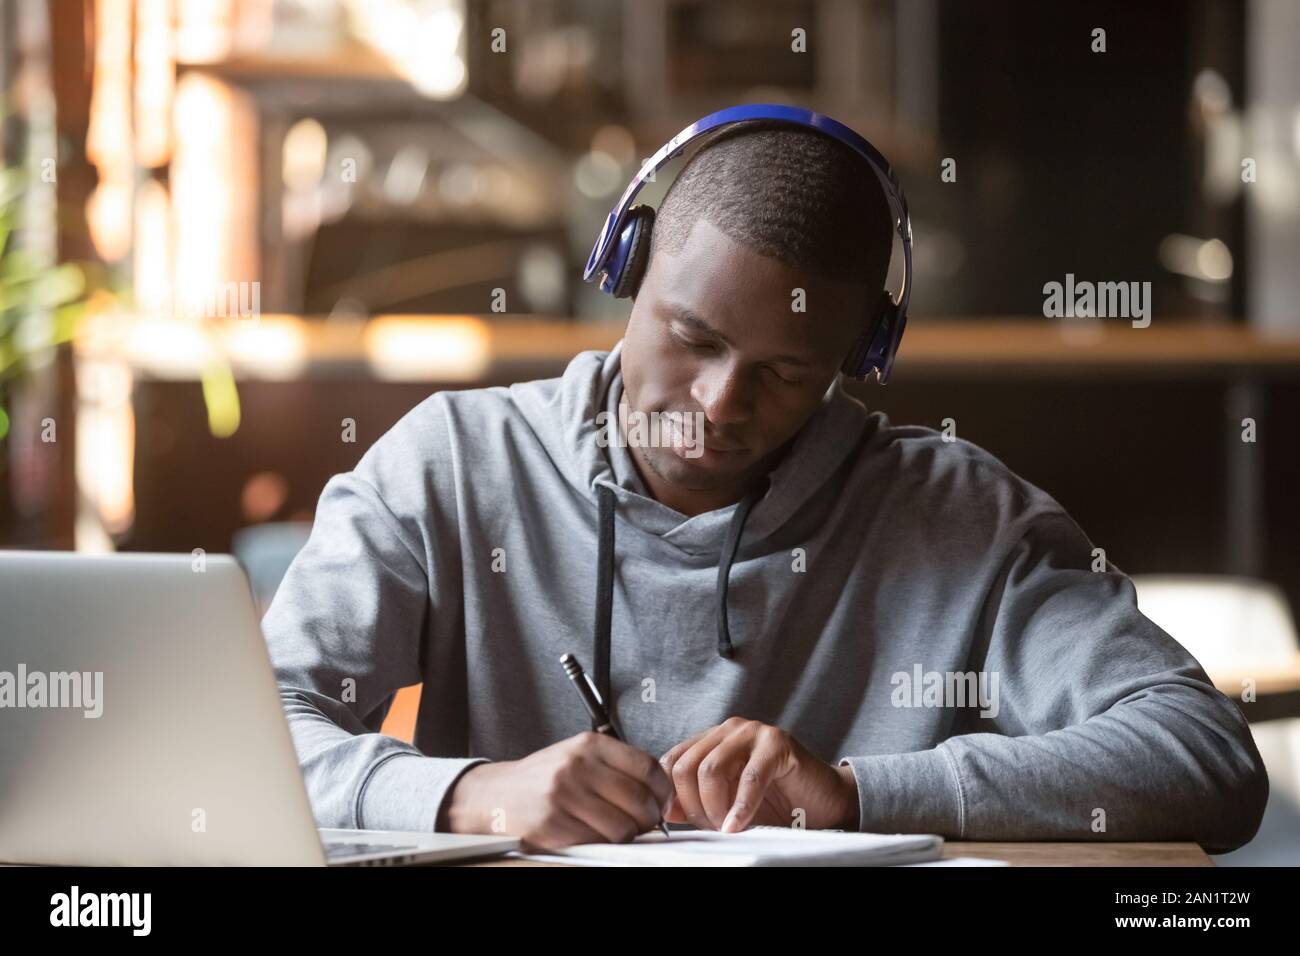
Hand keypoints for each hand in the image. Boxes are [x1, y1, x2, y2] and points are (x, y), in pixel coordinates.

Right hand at [437, 732, 673, 849]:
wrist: (497, 795)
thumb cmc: (543, 777)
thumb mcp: (578, 756)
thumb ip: (615, 766)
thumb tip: (658, 791)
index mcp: (589, 744)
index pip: (646, 766)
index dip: (662, 790)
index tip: (662, 801)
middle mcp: (578, 766)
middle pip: (638, 799)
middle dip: (649, 817)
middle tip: (646, 822)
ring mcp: (565, 794)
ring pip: (622, 826)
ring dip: (629, 835)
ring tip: (621, 830)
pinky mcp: (554, 823)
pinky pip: (597, 841)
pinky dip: (605, 844)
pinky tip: (596, 835)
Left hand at [659, 717, 859, 831]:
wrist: (823, 802)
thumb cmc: (776, 804)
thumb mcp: (727, 805)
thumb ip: (697, 803)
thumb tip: (666, 811)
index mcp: (712, 740)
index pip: (672, 761)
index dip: (671, 795)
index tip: (680, 822)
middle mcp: (728, 730)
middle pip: (687, 766)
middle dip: (693, 805)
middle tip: (710, 828)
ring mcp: (753, 731)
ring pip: (711, 770)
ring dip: (714, 808)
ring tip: (726, 827)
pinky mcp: (778, 743)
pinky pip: (749, 778)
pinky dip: (740, 808)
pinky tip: (738, 825)